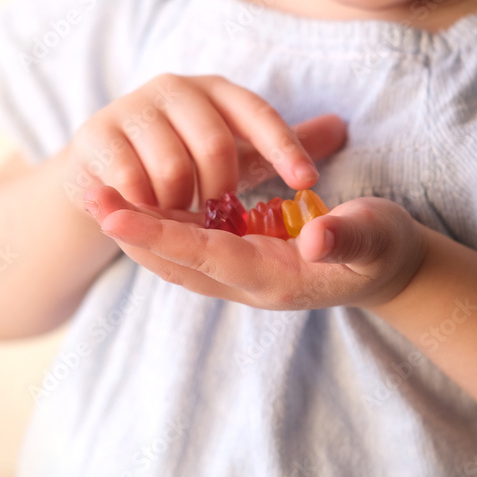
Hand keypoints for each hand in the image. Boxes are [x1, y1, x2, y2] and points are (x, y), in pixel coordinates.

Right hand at [61, 73, 346, 214]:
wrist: (105, 167)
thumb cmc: (184, 158)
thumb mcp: (237, 150)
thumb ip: (282, 142)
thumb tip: (342, 126)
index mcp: (215, 90)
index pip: (258, 114)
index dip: (285, 147)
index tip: (308, 183)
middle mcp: (174, 88)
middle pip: (215, 145)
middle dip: (223, 191)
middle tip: (220, 214)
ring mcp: (131, 108)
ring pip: (173, 169)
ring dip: (183, 205)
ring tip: (182, 214)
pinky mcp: (96, 136)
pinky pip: (130, 182)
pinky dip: (148, 208)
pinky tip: (152, 213)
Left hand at [82, 185, 428, 310]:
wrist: (388, 271)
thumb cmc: (383, 249)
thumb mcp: (375, 239)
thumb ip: (345, 238)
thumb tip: (311, 240)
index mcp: (275, 277)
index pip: (206, 256)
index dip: (159, 233)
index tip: (113, 213)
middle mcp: (250, 281)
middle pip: (176, 261)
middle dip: (131, 231)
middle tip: (87, 195)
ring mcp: (244, 274)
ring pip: (177, 257)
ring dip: (138, 230)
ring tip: (99, 196)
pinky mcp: (243, 260)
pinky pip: (191, 248)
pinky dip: (161, 228)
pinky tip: (140, 201)